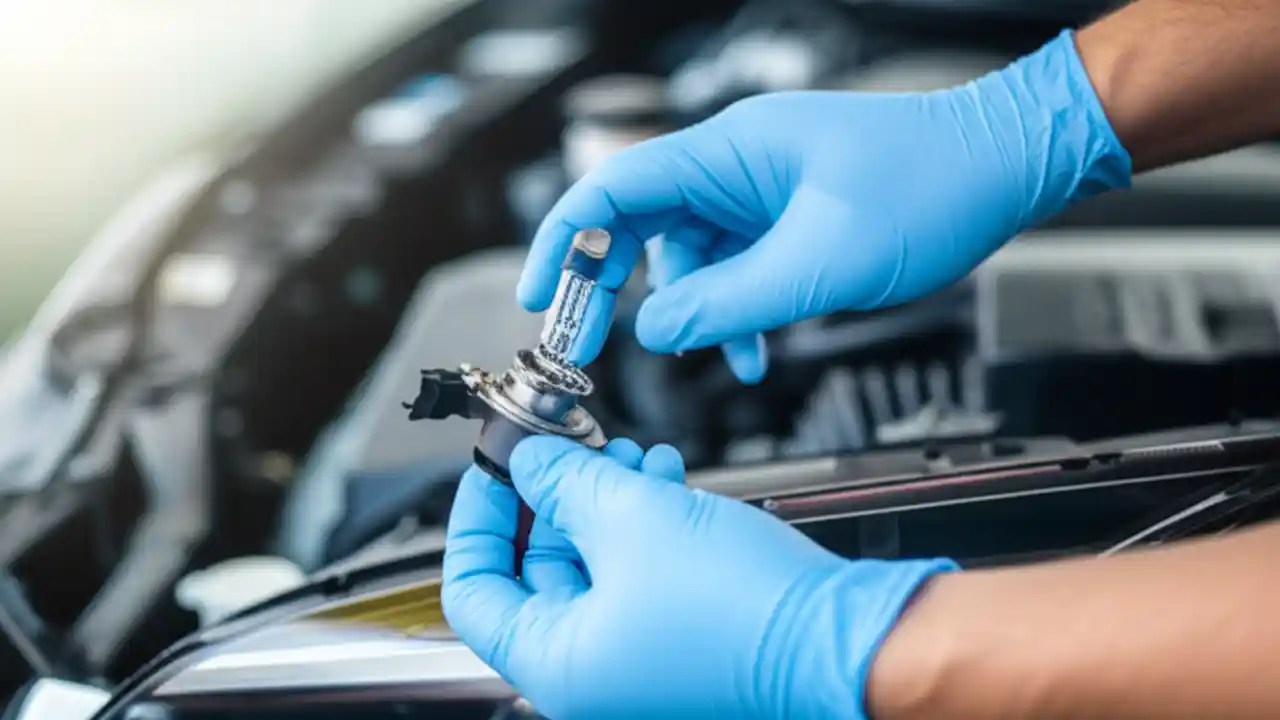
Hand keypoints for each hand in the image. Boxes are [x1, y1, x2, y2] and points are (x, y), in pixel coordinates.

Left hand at [442, 437, 954, 718]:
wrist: (844, 638)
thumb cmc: (746, 610)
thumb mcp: (632, 518)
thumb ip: (564, 481)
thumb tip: (529, 462)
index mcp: (557, 664)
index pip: (473, 592)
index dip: (474, 521)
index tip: (491, 472)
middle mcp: (590, 676)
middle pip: (535, 572)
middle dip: (555, 495)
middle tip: (564, 446)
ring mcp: (636, 662)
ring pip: (593, 567)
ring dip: (603, 501)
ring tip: (622, 453)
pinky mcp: (677, 642)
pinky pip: (636, 575)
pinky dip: (640, 524)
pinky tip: (660, 479)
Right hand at [518, 30, 1129, 382]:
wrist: (1008, 165)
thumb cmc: (932, 186)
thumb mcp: (820, 264)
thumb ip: (727, 304)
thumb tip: (655, 331)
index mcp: (727, 152)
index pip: (613, 189)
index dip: (563, 243)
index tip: (535, 297)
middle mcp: (733, 164)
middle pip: (640, 225)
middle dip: (615, 289)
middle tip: (591, 345)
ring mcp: (759, 188)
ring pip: (691, 255)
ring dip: (697, 312)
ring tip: (730, 358)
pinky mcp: (785, 213)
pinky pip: (735, 263)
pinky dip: (735, 308)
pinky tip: (755, 347)